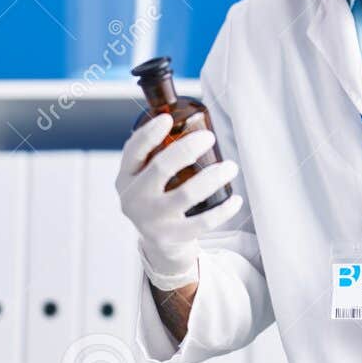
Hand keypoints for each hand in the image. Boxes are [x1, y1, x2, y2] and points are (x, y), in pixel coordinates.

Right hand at [116, 115, 242, 289]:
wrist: (160, 244)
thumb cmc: (158, 199)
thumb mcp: (145, 179)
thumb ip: (155, 154)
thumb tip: (185, 118)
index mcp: (125, 179)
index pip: (132, 152)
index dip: (148, 134)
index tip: (168, 119)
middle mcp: (133, 199)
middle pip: (160, 168)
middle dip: (187, 148)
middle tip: (210, 137)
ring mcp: (151, 220)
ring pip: (186, 194)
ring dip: (213, 177)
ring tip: (231, 167)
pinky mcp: (171, 237)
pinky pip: (203, 222)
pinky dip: (223, 210)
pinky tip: (236, 199)